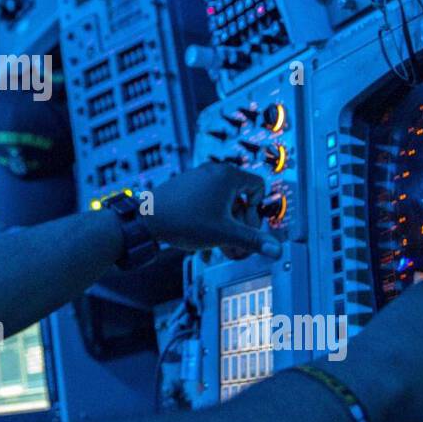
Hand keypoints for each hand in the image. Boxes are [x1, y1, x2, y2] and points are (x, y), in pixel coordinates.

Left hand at [148, 161, 267, 252]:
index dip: (257, 211)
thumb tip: (277, 250)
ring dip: (226, 226)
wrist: (145, 219)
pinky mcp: (185, 187)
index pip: (258, 187)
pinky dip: (210, 221)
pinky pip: (207, 203)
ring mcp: (198, 178)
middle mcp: (213, 171)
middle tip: (236, 246)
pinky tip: (203, 243)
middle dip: (241, 225)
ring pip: (222, 203)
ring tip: (220, 248)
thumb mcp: (224, 233)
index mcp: (227, 176)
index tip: (246, 228)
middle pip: (240, 197)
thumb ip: (253, 241)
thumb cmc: (183, 221)